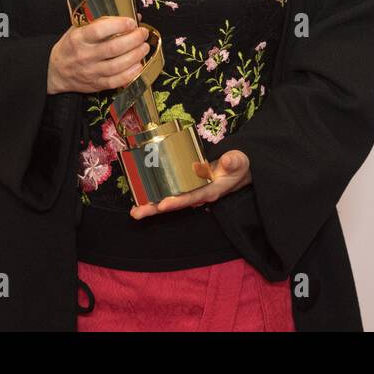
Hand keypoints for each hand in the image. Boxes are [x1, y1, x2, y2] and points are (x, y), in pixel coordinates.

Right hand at [47, 15, 149, 95]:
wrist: (56, 72)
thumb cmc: (71, 47)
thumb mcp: (78, 29)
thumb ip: (101, 22)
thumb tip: (130, 16)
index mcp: (79, 38)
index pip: (100, 30)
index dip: (119, 25)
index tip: (131, 22)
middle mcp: (85, 55)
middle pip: (114, 48)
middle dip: (134, 39)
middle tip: (143, 33)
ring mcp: (91, 72)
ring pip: (118, 65)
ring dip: (136, 55)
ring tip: (144, 47)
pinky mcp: (97, 84)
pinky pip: (117, 81)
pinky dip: (131, 73)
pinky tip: (139, 65)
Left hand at [129, 150, 251, 218]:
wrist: (239, 171)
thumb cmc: (237, 166)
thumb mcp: (239, 162)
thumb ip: (234, 161)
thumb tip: (228, 160)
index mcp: (211, 190)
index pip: (193, 197)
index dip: (178, 201)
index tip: (163, 204)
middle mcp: (199, 195)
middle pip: (176, 204)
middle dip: (156, 209)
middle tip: (138, 213)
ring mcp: (191, 193)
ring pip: (170, 201)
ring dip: (151, 206)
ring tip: (134, 212)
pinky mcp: (186, 188)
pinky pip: (169, 194)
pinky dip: (155, 197)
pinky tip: (140, 200)